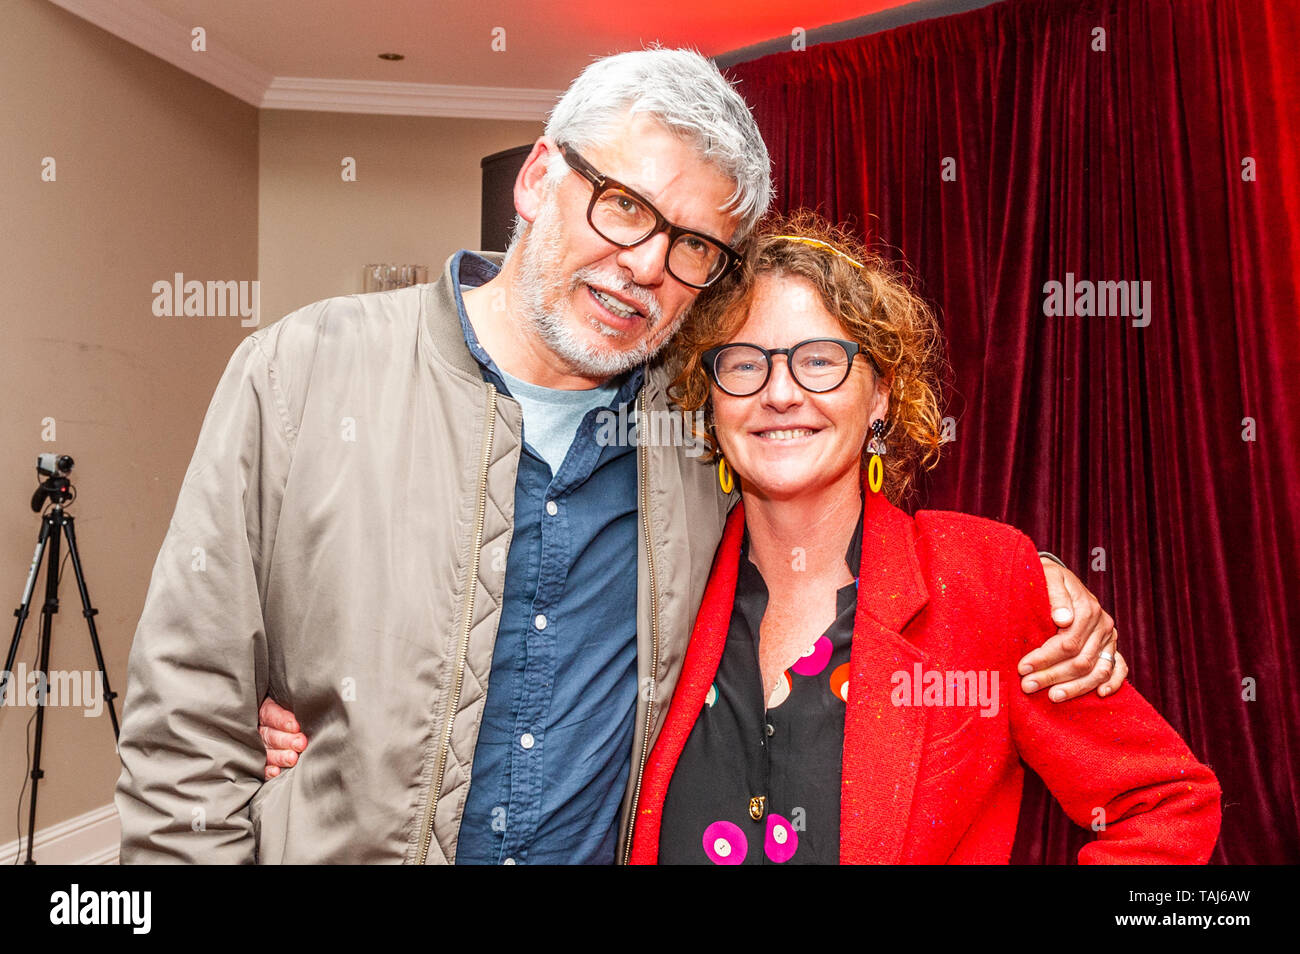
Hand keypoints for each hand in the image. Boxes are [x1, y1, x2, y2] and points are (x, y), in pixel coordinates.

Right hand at [258, 696, 307, 779]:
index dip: (283, 720)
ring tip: (292, 758)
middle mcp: (259, 729)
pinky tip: (276, 772)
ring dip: (279, 756)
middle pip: (270, 734)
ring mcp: (257, 746)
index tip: (296, 726)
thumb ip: (292, 708)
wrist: (275, 721)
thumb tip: (311, 708)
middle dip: (286, 740)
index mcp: (265, 711)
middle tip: (300, 743)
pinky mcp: (258, 761)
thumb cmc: (289, 711)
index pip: (271, 714)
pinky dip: (267, 770)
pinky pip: (260, 767)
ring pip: (266, 752)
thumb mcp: (286, 704)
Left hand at [1017, 557, 1128, 701]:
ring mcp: (1108, 637)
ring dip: (1075, 687)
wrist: (1057, 576)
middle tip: (1028, 686)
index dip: (1044, 658)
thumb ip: (1055, 596)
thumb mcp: (1047, 577)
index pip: (1067, 643)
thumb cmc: (1046, 578)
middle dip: (1052, 676)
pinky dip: (1113, 682)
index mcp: (1087, 608)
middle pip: (1080, 660)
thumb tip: (1062, 619)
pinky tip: (1100, 694)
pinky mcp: (1111, 645)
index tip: (1022, 668)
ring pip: (1097, 669)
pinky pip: (1118, 667)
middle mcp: (1102, 624)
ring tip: (1052, 696)